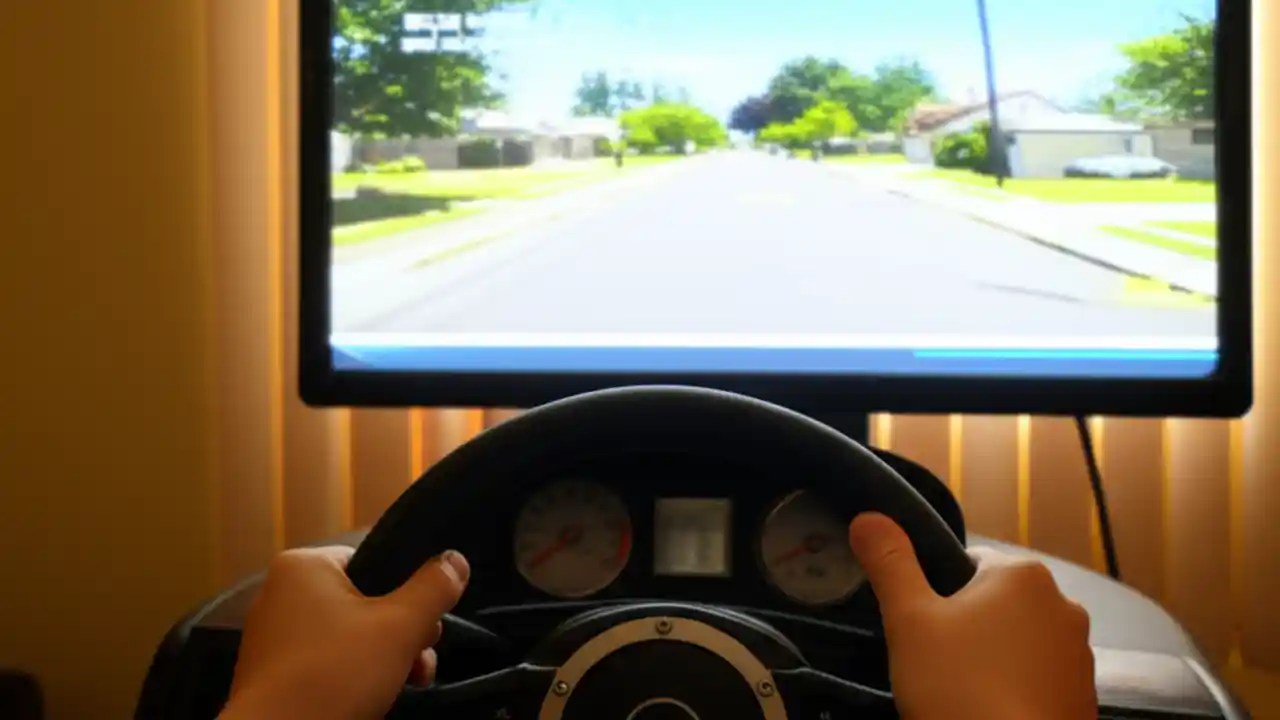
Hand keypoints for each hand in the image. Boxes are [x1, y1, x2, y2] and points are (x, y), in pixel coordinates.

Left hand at [220, 547, 469, 719]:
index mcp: (303, 566)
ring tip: (406, 684)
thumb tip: (455, 559)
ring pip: (347, 636)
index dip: (406, 591)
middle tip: (420, 662)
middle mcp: (280, 594)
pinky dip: (350, 677)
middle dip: (401, 633)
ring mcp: (272, 638)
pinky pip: (323, 663)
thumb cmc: (335, 673)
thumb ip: (434, 589)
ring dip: (384, 658)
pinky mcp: (271, 675)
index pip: (370, 562)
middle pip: (363, 602)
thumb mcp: (400, 627)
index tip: (426, 626)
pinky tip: (371, 698)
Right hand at [848, 514, 1094, 719]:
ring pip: (1019, 645)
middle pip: (996, 605)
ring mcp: (1081, 655)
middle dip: (969, 630)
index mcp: (1023, 574)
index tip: (924, 635)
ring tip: (965, 697)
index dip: (937, 598)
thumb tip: (868, 516)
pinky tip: (994, 715)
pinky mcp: (1086, 699)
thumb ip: (890, 563)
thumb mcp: (909, 621)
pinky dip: (1018, 693)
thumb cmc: (958, 685)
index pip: (967, 566)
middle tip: (939, 668)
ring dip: (995, 662)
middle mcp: (1064, 605)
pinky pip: (1041, 682)